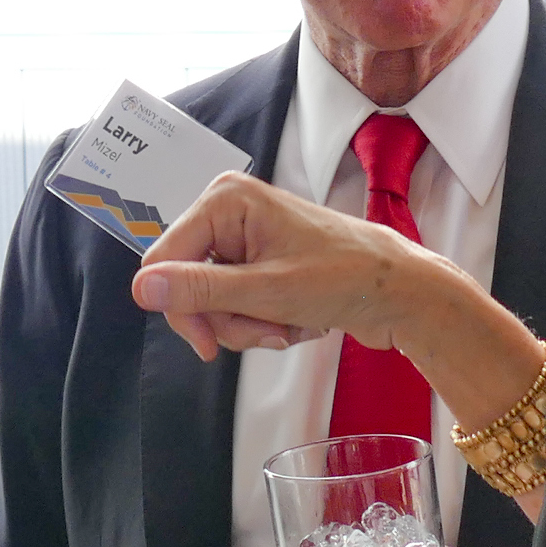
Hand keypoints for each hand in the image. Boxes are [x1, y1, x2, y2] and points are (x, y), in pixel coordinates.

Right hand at [133, 173, 420, 362]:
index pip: (164, 261)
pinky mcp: (258, 261)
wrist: (403, 291)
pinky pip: (235, 303)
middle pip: (187, 283)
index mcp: (224, 200)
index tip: (209, 346)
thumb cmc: (346, 278)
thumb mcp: (266, 291)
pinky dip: (260, 322)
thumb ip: (199, 290)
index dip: (181, 308)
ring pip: (211, 301)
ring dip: (246, 326)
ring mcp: (243, 237)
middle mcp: (228, 212)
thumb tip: (142, 288)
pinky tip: (294, 323)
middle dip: (225, 319)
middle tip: (267, 333)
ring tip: (287, 328)